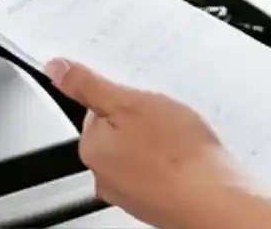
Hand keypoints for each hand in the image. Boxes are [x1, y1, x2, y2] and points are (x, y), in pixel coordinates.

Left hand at [45, 59, 252, 228]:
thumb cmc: (177, 156)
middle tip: (165, 117)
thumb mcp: (128, 103)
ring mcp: (131, 192)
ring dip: (159, 141)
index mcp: (92, 149)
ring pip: (140, 150)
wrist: (215, 201)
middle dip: (142, 119)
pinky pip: (159, 169)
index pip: (97, 110)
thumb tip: (55, 69)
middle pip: (118, 131)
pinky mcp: (156, 200)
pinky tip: (188, 156)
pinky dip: (172, 161)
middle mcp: (106, 176)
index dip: (123, 97)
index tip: (141, 97)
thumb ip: (88, 86)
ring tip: (180, 137)